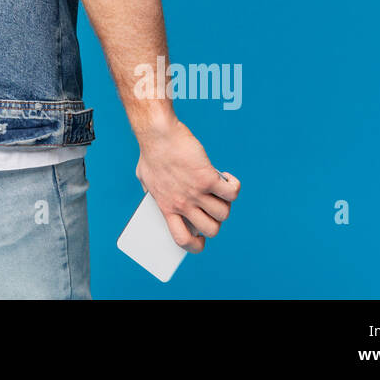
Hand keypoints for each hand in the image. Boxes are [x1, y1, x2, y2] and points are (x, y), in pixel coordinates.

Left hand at [134, 115, 240, 252]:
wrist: (157, 134)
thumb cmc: (151, 152)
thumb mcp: (145, 179)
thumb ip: (153, 192)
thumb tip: (153, 196)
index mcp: (167, 207)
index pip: (182, 239)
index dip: (195, 245)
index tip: (201, 238)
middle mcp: (183, 204)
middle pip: (212, 230)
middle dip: (216, 221)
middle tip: (212, 204)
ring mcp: (196, 192)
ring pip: (224, 213)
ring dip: (226, 202)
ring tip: (219, 188)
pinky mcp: (208, 178)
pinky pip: (232, 192)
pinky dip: (234, 185)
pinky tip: (226, 176)